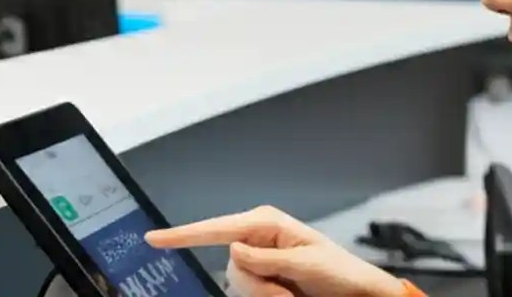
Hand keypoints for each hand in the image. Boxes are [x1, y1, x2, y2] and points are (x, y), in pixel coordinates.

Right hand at [145, 206, 409, 296]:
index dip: (182, 234)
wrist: (358, 294)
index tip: (153, 239)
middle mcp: (255, 238)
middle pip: (229, 266)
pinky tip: (287, 296)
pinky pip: (247, 294)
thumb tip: (232, 249)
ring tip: (291, 295)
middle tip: (286, 293)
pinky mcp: (261, 279)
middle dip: (256, 286)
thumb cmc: (339, 272)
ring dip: (264, 295)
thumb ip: (265, 257)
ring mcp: (257, 260)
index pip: (216, 229)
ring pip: (237, 284)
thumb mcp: (305, 263)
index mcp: (265, 223)